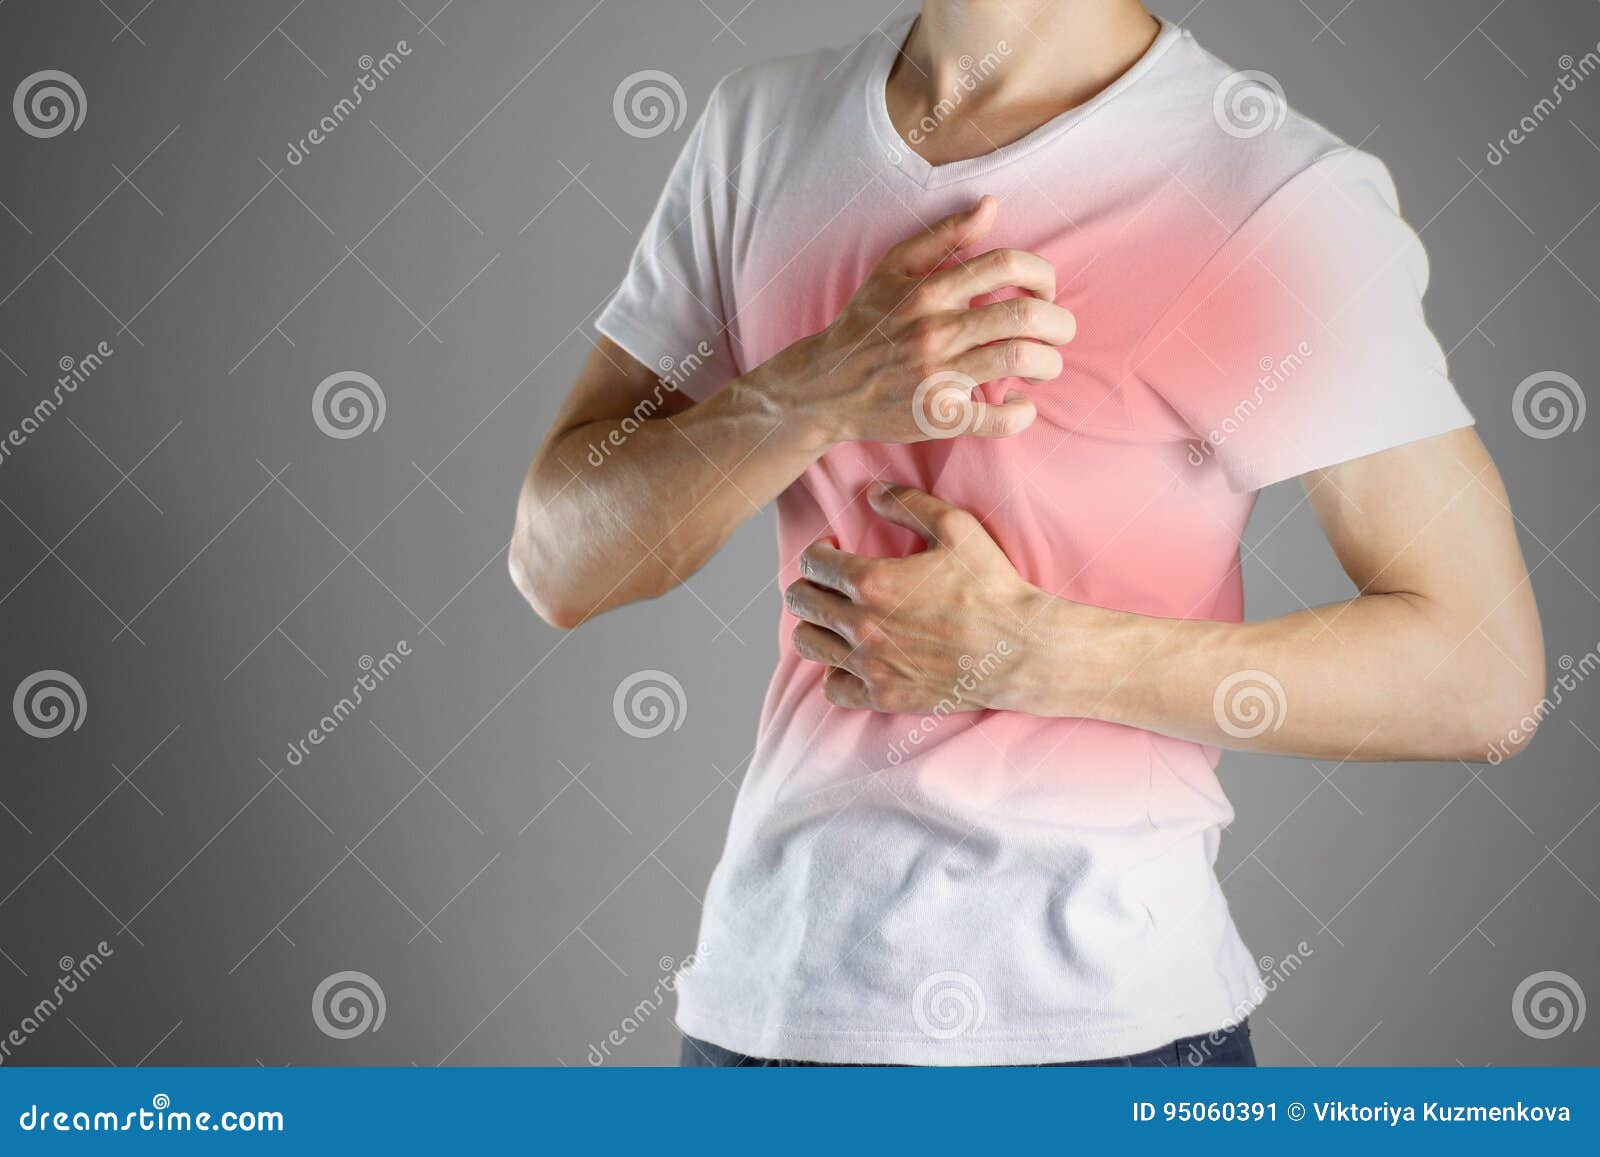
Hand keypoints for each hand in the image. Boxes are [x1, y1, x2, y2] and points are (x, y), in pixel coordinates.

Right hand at [762, 196, 1075, 446]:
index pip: (1006, 265)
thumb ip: (944, 235)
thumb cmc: (866, 324)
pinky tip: (1019, 404)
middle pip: (1025, 314)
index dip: (1041, 273)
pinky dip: (1021, 414)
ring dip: (1049, 363)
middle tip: (1058, 332)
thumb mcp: (893, 269)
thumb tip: (992, 205)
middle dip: (1059, 322)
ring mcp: (938, 376)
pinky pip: (997, 419)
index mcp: (929, 292)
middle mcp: (936, 332)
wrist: (825, 386)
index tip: (1044, 290)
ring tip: (1043, 366)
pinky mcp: (939, 418)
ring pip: (1020, 359)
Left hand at [784, 484, 1045, 713]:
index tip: (833, 552)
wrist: (1021, 649)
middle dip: (809, 585)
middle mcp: (862, 625)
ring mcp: (870, 664)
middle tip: (829, 583)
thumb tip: (872, 492)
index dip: (819, 552)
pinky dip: (835, 672)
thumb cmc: (992, 587)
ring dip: (815, 625)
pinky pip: (833, 687)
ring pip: (808, 643)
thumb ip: (909, 503)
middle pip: (801, 602)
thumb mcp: (957, 528)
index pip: (812, 563)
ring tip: (835, 617)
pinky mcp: (883, 695)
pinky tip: (852, 659)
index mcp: (872, 582)